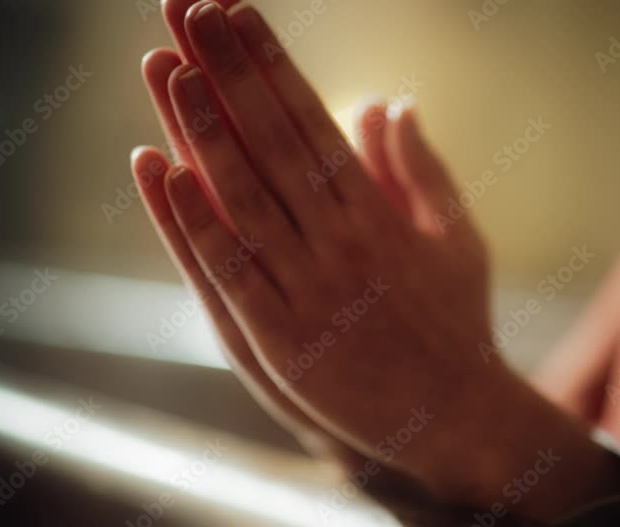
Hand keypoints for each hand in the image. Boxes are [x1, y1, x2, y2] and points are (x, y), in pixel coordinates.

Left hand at [133, 0, 619, 518]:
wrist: (454, 414)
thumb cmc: (456, 321)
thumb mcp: (456, 237)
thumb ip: (418, 169)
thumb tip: (389, 104)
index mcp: (382, 212)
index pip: (315, 120)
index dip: (272, 64)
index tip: (239, 15)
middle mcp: (343, 240)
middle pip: (273, 142)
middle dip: (229, 72)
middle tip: (191, 13)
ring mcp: (311, 288)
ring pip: (246, 196)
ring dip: (203, 128)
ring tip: (168, 66)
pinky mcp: (283, 338)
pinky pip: (232, 271)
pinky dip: (195, 220)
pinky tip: (163, 169)